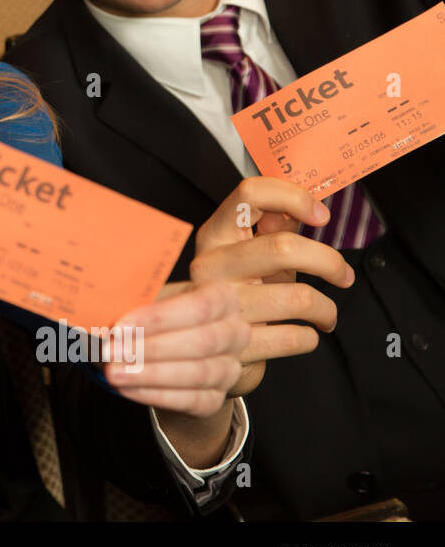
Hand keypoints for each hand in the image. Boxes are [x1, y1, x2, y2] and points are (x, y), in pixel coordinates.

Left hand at [104, 280, 250, 417]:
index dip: (158, 318)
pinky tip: (127, 388)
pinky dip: (155, 395)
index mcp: (224, 299)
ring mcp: (229, 368)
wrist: (178, 352)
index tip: (120, 326)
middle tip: (111, 352)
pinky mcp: (217, 398)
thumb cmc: (163, 318)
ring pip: (196, 374)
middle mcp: (235, 333)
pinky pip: (190, 400)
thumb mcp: (154, 300)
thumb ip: (137, 303)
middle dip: (150, 349)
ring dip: (149, 375)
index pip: (199, 307)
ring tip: (114, 373)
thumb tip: (102, 310)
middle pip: (200, 343)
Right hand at [188, 177, 349, 395]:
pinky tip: (305, 335)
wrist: (202, 352)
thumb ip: (272, 231)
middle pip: (283, 247)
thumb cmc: (236, 296)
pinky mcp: (235, 346)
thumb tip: (300, 207)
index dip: (294, 198)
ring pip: (299, 298)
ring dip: (326, 308)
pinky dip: (311, 337)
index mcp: (214, 237)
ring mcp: (220, 307)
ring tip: (325, 314)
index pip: (250, 195)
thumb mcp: (249, 259)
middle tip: (343, 275)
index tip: (321, 216)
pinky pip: (295, 337)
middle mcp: (211, 266)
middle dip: (329, 262)